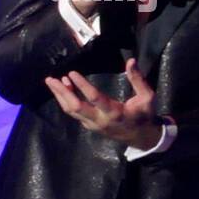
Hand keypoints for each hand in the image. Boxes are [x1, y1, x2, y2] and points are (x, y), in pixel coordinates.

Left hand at [44, 58, 160, 149]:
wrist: (141, 138)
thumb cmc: (144, 115)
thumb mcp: (147, 97)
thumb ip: (138, 79)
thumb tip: (130, 61)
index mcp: (115, 113)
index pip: (95, 98)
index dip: (82, 86)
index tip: (72, 73)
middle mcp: (100, 120)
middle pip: (75, 107)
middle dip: (62, 93)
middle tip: (50, 79)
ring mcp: (93, 125)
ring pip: (71, 111)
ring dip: (61, 96)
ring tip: (53, 81)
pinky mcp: (89, 126)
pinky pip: (74, 114)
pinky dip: (66, 101)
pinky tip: (64, 88)